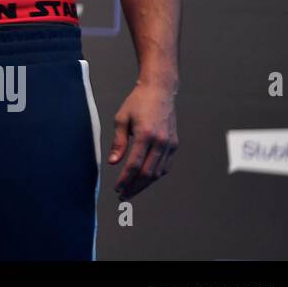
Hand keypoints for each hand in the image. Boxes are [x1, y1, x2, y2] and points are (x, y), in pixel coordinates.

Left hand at [108, 81, 177, 198]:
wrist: (159, 90)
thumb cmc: (137, 102)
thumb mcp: (121, 119)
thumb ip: (118, 143)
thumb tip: (113, 163)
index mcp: (146, 135)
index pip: (135, 165)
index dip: (126, 179)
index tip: (117, 188)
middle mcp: (160, 142)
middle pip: (148, 173)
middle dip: (135, 187)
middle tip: (123, 196)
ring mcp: (170, 144)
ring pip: (158, 172)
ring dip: (145, 184)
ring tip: (132, 190)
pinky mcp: (174, 144)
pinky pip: (165, 166)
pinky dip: (155, 175)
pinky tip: (145, 179)